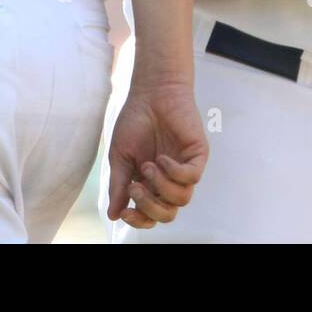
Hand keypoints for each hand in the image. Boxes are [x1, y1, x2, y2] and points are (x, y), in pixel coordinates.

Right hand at [106, 77, 207, 228]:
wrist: (150, 92)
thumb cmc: (134, 120)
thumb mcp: (120, 156)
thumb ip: (119, 185)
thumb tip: (114, 215)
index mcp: (151, 183)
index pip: (150, 214)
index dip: (139, 219)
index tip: (125, 210)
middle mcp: (170, 179)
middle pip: (168, 213)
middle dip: (150, 207)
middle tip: (135, 187)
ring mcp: (185, 168)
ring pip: (182, 199)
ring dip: (161, 187)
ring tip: (148, 165)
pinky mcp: (197, 155)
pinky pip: (192, 177)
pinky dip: (175, 172)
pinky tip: (162, 158)